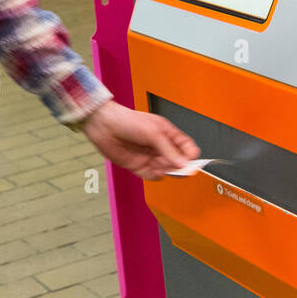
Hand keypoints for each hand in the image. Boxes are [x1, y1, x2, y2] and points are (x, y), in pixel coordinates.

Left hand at [79, 101, 199, 180]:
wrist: (105, 126)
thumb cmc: (128, 121)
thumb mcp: (154, 133)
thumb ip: (169, 149)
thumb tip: (183, 163)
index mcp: (168, 134)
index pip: (187, 148)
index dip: (190, 156)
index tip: (191, 162)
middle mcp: (160, 147)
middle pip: (178, 162)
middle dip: (178, 165)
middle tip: (175, 166)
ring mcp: (150, 157)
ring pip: (166, 170)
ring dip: (165, 170)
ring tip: (159, 164)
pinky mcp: (139, 166)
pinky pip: (152, 176)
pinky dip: (154, 176)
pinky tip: (151, 169)